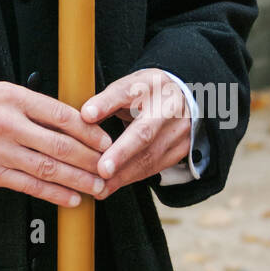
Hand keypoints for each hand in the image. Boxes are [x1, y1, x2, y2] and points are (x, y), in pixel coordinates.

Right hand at [0, 81, 114, 206]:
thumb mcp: (5, 94)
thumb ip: (36, 106)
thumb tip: (76, 121)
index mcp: (14, 99)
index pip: (61, 115)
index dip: (88, 131)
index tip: (105, 141)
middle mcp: (8, 124)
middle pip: (59, 144)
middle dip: (89, 159)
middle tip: (108, 166)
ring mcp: (0, 150)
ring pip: (48, 168)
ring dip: (77, 180)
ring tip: (97, 186)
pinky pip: (30, 185)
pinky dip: (54, 193)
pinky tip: (71, 198)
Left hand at [79, 68, 191, 197]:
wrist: (184, 101)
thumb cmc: (147, 93)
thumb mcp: (128, 86)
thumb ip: (106, 100)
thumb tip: (85, 116)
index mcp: (151, 84)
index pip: (127, 92)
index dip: (106, 104)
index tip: (87, 115)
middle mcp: (168, 108)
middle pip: (144, 132)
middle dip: (121, 152)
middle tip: (101, 169)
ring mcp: (178, 131)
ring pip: (150, 156)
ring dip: (123, 174)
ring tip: (100, 186)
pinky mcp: (180, 151)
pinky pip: (154, 168)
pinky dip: (131, 178)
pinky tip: (112, 185)